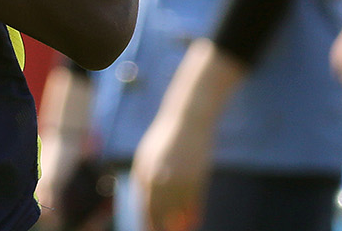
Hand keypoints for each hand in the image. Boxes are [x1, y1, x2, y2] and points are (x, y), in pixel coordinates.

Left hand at [131, 102, 209, 230]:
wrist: (187, 121)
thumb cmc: (162, 140)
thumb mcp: (144, 157)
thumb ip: (142, 179)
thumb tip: (143, 202)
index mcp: (147, 175)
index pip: (146, 209)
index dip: (149, 224)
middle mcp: (164, 182)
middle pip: (163, 215)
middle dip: (164, 228)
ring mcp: (182, 181)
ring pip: (181, 212)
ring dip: (181, 224)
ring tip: (180, 229)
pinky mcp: (199, 178)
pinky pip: (197, 204)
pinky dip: (195, 214)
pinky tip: (194, 222)